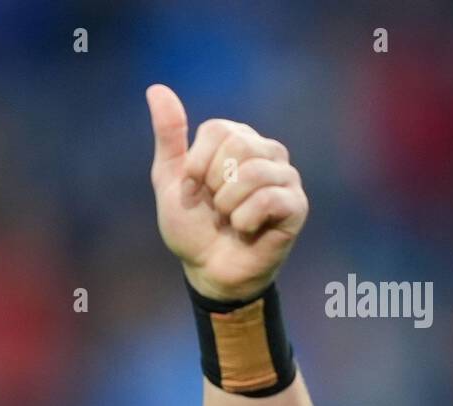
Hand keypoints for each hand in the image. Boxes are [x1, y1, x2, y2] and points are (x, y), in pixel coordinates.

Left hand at [145, 84, 307, 301]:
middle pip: (237, 145)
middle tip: (215, 207)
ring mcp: (285, 177)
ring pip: (252, 172)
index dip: (197, 164)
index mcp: (238, 140)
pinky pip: (268, 199)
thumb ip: (168, 135)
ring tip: (229, 220)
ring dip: (227, 206)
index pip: (218, 129)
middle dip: (213, 184)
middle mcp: (267, 151)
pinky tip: (245, 230)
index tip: (193, 188)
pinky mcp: (296, 205)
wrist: (208, 269)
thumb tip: (156, 88)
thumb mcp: (170, 179)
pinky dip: (245, 220)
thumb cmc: (192, 226)